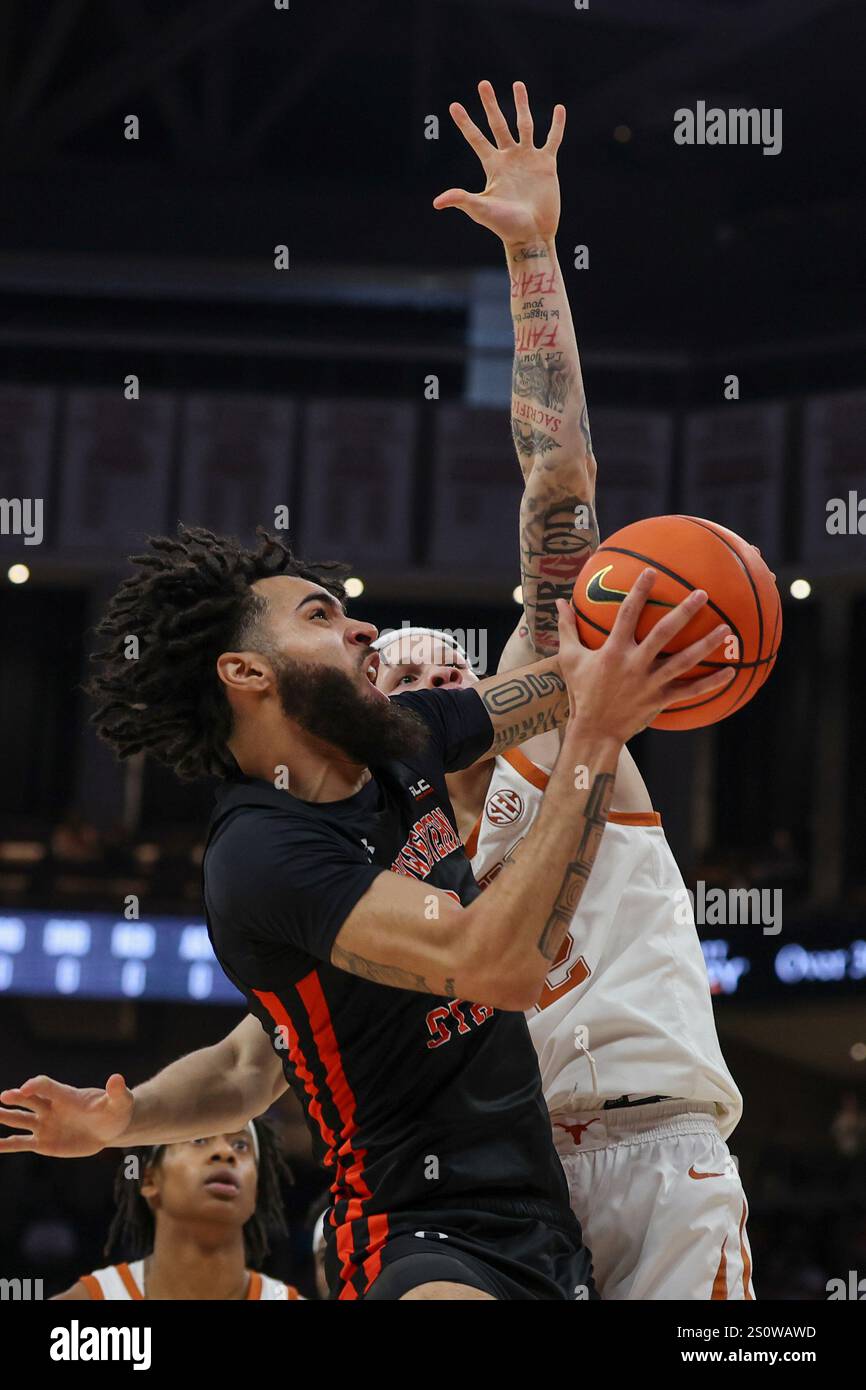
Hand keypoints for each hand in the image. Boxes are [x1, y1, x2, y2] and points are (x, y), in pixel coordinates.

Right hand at [0, 1073, 133, 1156]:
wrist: (111, 1129)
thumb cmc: (115, 1111)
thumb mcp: (120, 1102)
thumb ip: (117, 1092)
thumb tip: (117, 1079)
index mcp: (66, 1095)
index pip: (46, 1086)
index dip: (36, 1086)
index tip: (25, 1089)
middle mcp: (51, 1108)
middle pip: (29, 1100)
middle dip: (16, 1097)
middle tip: (4, 1097)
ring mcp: (45, 1124)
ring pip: (20, 1120)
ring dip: (5, 1117)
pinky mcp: (43, 1142)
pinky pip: (21, 1143)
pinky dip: (6, 1144)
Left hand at [433, 80, 563, 246]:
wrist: (531, 235)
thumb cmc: (505, 226)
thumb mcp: (481, 210)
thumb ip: (461, 199)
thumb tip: (438, 202)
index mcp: (493, 166)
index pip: (476, 139)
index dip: (465, 123)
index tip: (454, 106)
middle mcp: (509, 158)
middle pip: (498, 124)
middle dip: (491, 104)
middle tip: (483, 84)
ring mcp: (528, 159)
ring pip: (524, 125)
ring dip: (521, 105)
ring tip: (518, 84)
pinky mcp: (547, 165)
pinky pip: (552, 139)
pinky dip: (557, 125)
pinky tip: (560, 108)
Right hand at [555, 569, 736, 743]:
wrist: (593, 730)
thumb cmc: (581, 692)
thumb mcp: (570, 659)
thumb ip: (566, 628)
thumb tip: (559, 602)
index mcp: (613, 650)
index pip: (627, 614)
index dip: (638, 591)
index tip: (651, 572)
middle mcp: (634, 664)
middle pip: (663, 633)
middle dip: (684, 612)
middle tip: (702, 594)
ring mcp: (650, 683)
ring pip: (683, 661)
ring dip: (706, 645)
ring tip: (725, 629)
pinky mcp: (660, 699)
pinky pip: (690, 691)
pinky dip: (711, 683)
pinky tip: (731, 672)